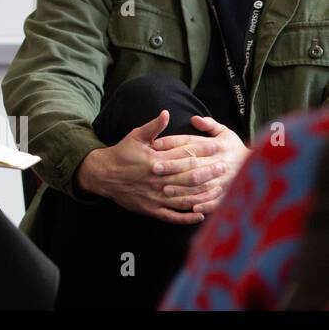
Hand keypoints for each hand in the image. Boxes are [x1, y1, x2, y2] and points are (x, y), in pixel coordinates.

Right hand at [77, 110, 224, 224]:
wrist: (103, 175)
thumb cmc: (121, 153)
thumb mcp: (135, 136)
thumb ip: (153, 126)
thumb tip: (166, 113)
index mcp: (155, 160)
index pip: (184, 155)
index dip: (203, 150)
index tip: (218, 146)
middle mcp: (157, 179)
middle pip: (189, 176)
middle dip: (209, 171)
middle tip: (225, 167)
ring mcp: (155, 196)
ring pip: (185, 197)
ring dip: (203, 194)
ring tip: (220, 189)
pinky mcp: (151, 209)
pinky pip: (172, 215)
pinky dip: (187, 217)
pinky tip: (201, 213)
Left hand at [151, 116, 248, 214]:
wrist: (261, 166)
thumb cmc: (234, 148)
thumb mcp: (225, 132)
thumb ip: (210, 124)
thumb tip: (195, 118)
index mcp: (217, 146)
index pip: (191, 143)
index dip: (173, 143)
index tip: (155, 145)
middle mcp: (219, 163)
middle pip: (193, 164)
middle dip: (173, 166)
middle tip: (155, 168)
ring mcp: (225, 180)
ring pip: (202, 184)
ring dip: (184, 188)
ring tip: (165, 190)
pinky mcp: (230, 194)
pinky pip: (217, 200)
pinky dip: (205, 204)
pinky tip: (192, 208)